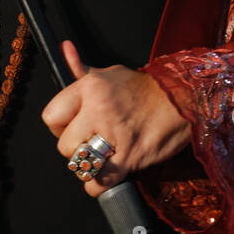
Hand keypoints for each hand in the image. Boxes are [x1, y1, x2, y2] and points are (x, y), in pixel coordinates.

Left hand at [40, 40, 191, 196]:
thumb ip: (81, 68)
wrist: (182, 100)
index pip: (51, 116)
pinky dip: (100, 184)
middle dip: (76, 149)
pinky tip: (109, 172)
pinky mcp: (129, 158)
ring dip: (89, 167)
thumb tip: (65, 48)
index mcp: (89, 88)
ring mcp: (113, 135)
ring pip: (80, 166)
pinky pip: (98, 184)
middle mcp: (98, 110)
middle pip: (64, 146)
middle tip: (91, 143)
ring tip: (102, 157)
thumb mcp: (111, 72)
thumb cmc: (144, 88)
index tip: (71, 127)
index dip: (59, 127)